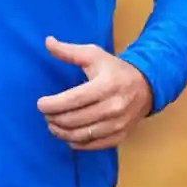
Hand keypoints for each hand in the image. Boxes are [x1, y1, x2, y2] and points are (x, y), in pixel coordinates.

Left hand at [36, 36, 152, 149]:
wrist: (146, 86)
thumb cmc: (114, 70)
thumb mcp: (94, 55)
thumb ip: (69, 51)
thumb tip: (47, 41)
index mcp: (107, 85)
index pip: (74, 100)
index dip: (53, 104)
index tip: (40, 104)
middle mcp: (114, 106)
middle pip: (75, 119)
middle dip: (54, 118)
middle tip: (45, 114)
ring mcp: (118, 124)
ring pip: (82, 135)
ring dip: (62, 132)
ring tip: (52, 125)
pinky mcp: (120, 136)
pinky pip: (93, 145)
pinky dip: (76, 143)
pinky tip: (67, 136)